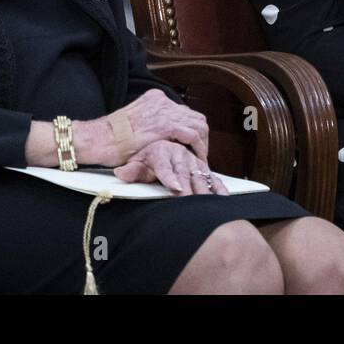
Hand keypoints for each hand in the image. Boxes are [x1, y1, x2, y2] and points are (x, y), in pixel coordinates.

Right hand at [76, 89, 208, 165]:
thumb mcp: (136, 124)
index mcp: (155, 98)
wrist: (100, 139)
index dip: (190, 129)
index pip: (183, 111)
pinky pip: (193, 135)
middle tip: (198, 153)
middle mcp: (163, 101)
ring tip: (199, 158)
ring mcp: (166, 112)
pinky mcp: (167, 125)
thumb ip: (152, 123)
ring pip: (198, 124)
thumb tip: (163, 134)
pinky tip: (196, 159)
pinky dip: (198, 148)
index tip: (191, 144)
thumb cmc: (112, 138)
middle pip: (194, 116)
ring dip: (202, 143)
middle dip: (200, 136)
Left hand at [114, 140, 229, 195]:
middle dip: (188, 188)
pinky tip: (222, 198)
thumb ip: (132, 170)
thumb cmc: (148, 154)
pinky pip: (211, 175)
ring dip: (204, 189)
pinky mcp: (202, 165)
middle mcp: (178, 154)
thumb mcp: (136, 160)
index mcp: (161, 152)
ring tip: (207, 204)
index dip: (170, 178)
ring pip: (200, 173)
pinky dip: (217, 186)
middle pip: (184, 172)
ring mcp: (192, 159)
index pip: (165, 167)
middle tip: (190, 203)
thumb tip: (121, 173)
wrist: (162, 139)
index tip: (176, 188)